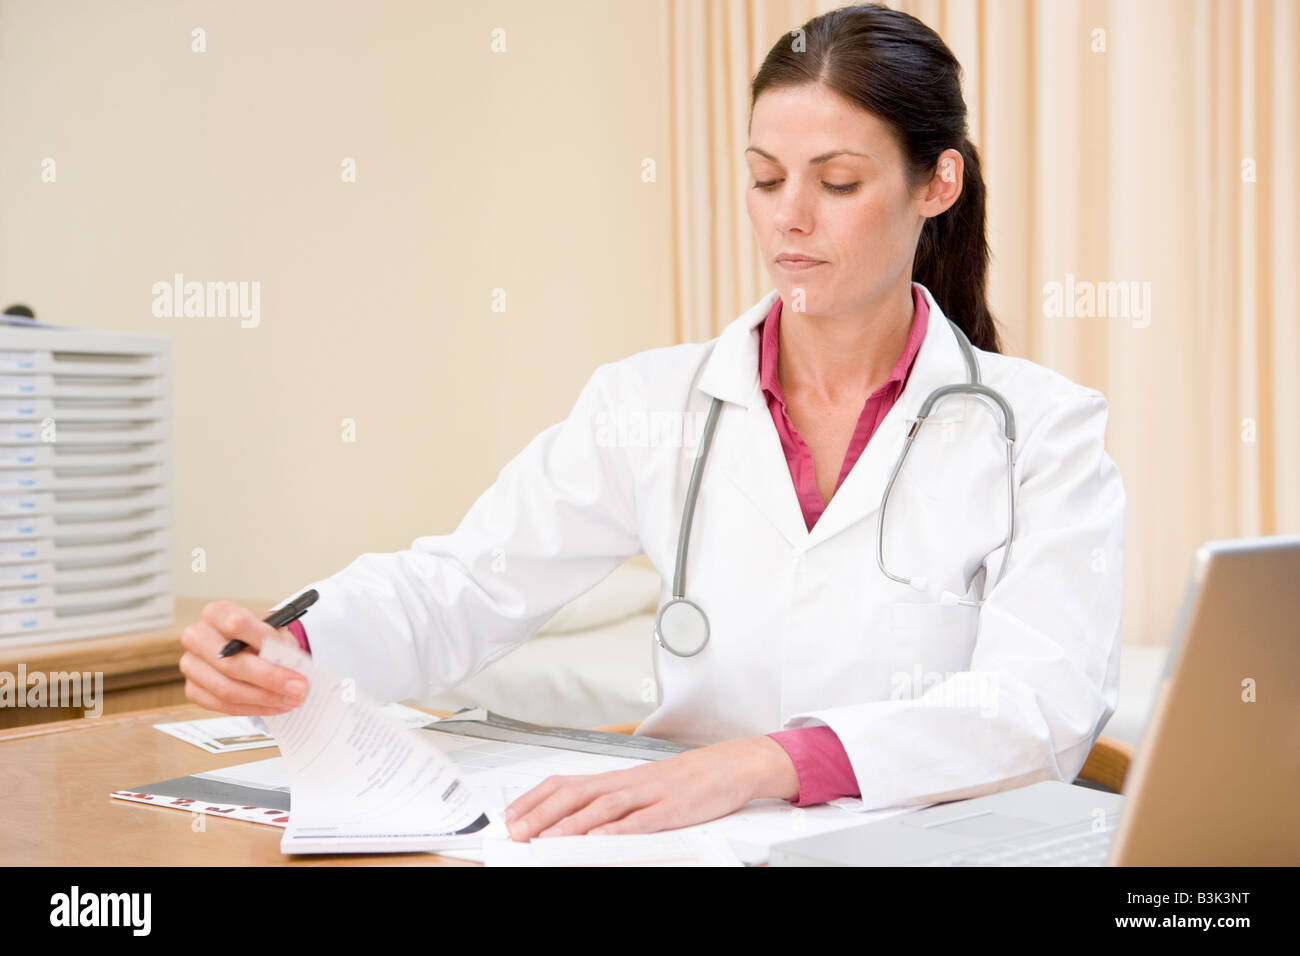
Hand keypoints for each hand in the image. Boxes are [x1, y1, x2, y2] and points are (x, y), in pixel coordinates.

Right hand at [179, 599, 307, 715]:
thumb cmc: (260, 636)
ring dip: (265, 698)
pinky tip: (275, 705)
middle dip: (269, 679)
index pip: (236, 624)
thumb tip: (291, 668)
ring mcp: (191, 665)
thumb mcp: (275, 632)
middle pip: (231, 663)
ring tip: (292, 699)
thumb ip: (280, 645)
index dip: (263, 641)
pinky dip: (254, 708)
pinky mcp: (193, 689)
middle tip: (299, 688)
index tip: (291, 657)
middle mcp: (197, 637)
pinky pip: (223, 706)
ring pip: (227, 689)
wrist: (248, 647)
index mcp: (217, 613)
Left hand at [502, 735, 798, 839]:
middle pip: (575, 794)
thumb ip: (612, 802)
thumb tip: (576, 820)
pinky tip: (599, 839)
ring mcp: (649, 794)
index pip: (565, 783)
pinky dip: (617, 829)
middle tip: (516, 831)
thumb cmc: (687, 779)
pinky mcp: (672, 808)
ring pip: (603, 806)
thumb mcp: (643, 787)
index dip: (534, 799)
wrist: (730, 765)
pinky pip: (641, 819)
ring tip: (546, 838)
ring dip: (570, 824)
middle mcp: (627, 782)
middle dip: (541, 814)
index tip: (510, 816)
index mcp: (617, 778)